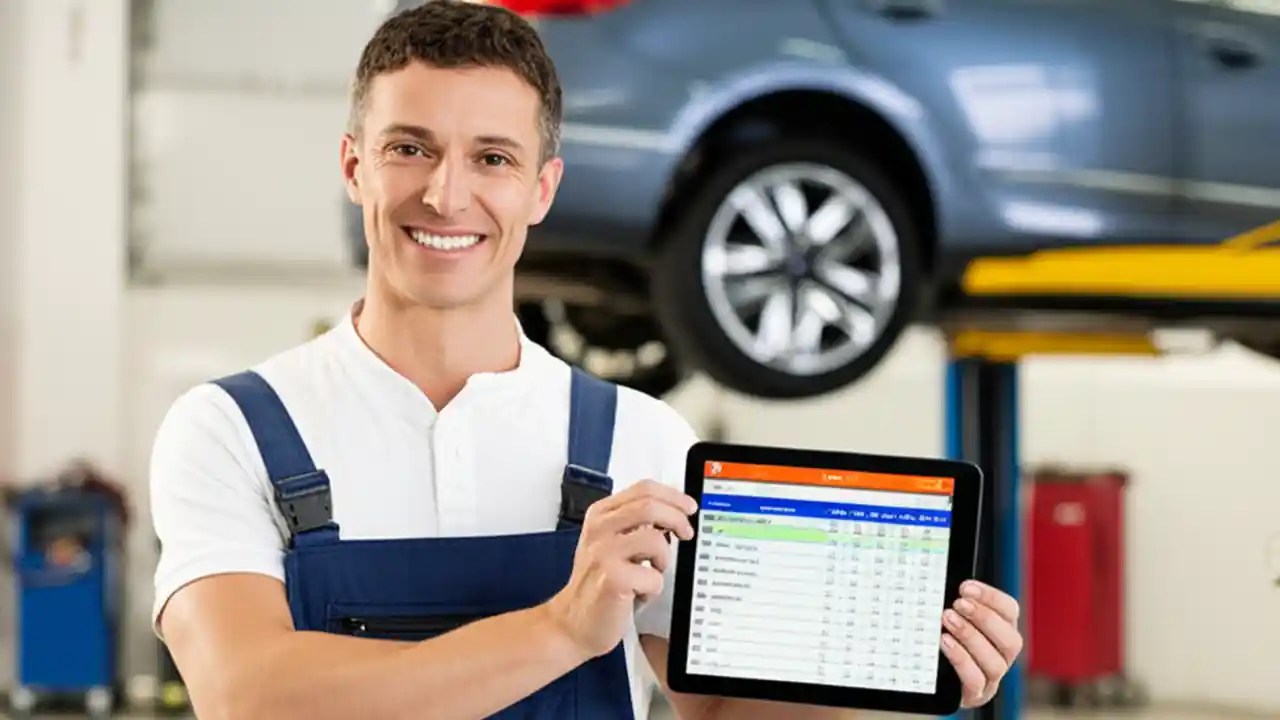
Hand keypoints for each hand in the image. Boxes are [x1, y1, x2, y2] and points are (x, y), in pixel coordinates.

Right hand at [543, 480, 696, 659]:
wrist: (572, 622)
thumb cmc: (596, 583)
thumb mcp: (610, 543)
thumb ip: (634, 523)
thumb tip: (673, 509)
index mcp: (600, 515)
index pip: (643, 489)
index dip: (672, 496)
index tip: (688, 507)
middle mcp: (599, 529)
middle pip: (650, 506)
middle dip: (677, 519)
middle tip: (686, 533)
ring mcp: (604, 554)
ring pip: (656, 540)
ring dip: (663, 559)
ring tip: (652, 571)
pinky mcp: (613, 579)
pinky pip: (654, 577)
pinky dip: (654, 589)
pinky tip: (639, 594)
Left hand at [941, 580, 1023, 707]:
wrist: (925, 674)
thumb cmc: (940, 635)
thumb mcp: (948, 615)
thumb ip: (953, 601)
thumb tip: (943, 580)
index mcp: (1002, 630)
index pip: (1010, 612)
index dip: (991, 597)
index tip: (965, 587)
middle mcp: (1002, 655)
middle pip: (1011, 640)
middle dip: (984, 618)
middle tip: (958, 604)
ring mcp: (991, 678)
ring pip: (995, 662)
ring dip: (971, 637)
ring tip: (947, 620)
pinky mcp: (975, 695)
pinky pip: (976, 681)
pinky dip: (961, 659)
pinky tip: (944, 643)